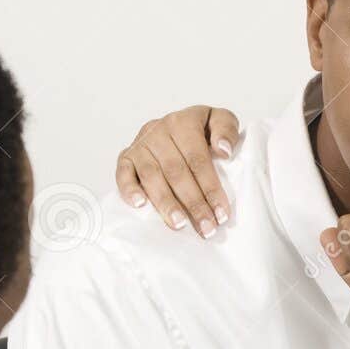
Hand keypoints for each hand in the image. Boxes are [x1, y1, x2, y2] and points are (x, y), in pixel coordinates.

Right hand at [115, 105, 241, 237]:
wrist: (178, 125)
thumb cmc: (203, 130)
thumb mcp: (220, 120)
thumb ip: (226, 129)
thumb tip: (223, 150)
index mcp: (184, 122)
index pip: (198, 160)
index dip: (210, 188)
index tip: (221, 213)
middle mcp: (159, 131)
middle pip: (176, 172)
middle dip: (193, 203)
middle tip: (206, 228)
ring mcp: (141, 144)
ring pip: (151, 176)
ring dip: (165, 203)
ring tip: (179, 224)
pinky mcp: (126, 156)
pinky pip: (123, 173)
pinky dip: (129, 189)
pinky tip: (140, 205)